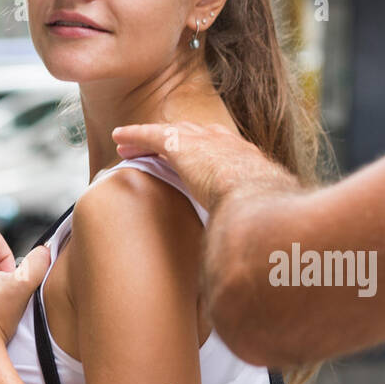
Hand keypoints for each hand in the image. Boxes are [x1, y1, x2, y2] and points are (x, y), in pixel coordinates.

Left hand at [111, 120, 299, 213]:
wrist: (258, 197)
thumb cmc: (266, 214)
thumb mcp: (263, 217)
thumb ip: (254, 225)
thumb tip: (255, 250)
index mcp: (248, 160)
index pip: (224, 151)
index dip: (207, 153)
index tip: (198, 161)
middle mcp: (226, 144)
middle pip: (195, 135)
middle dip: (176, 140)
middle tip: (160, 149)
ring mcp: (204, 142)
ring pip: (170, 134)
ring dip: (149, 139)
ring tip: (129, 145)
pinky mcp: (181, 146)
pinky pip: (151, 135)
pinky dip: (135, 135)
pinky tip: (118, 136)